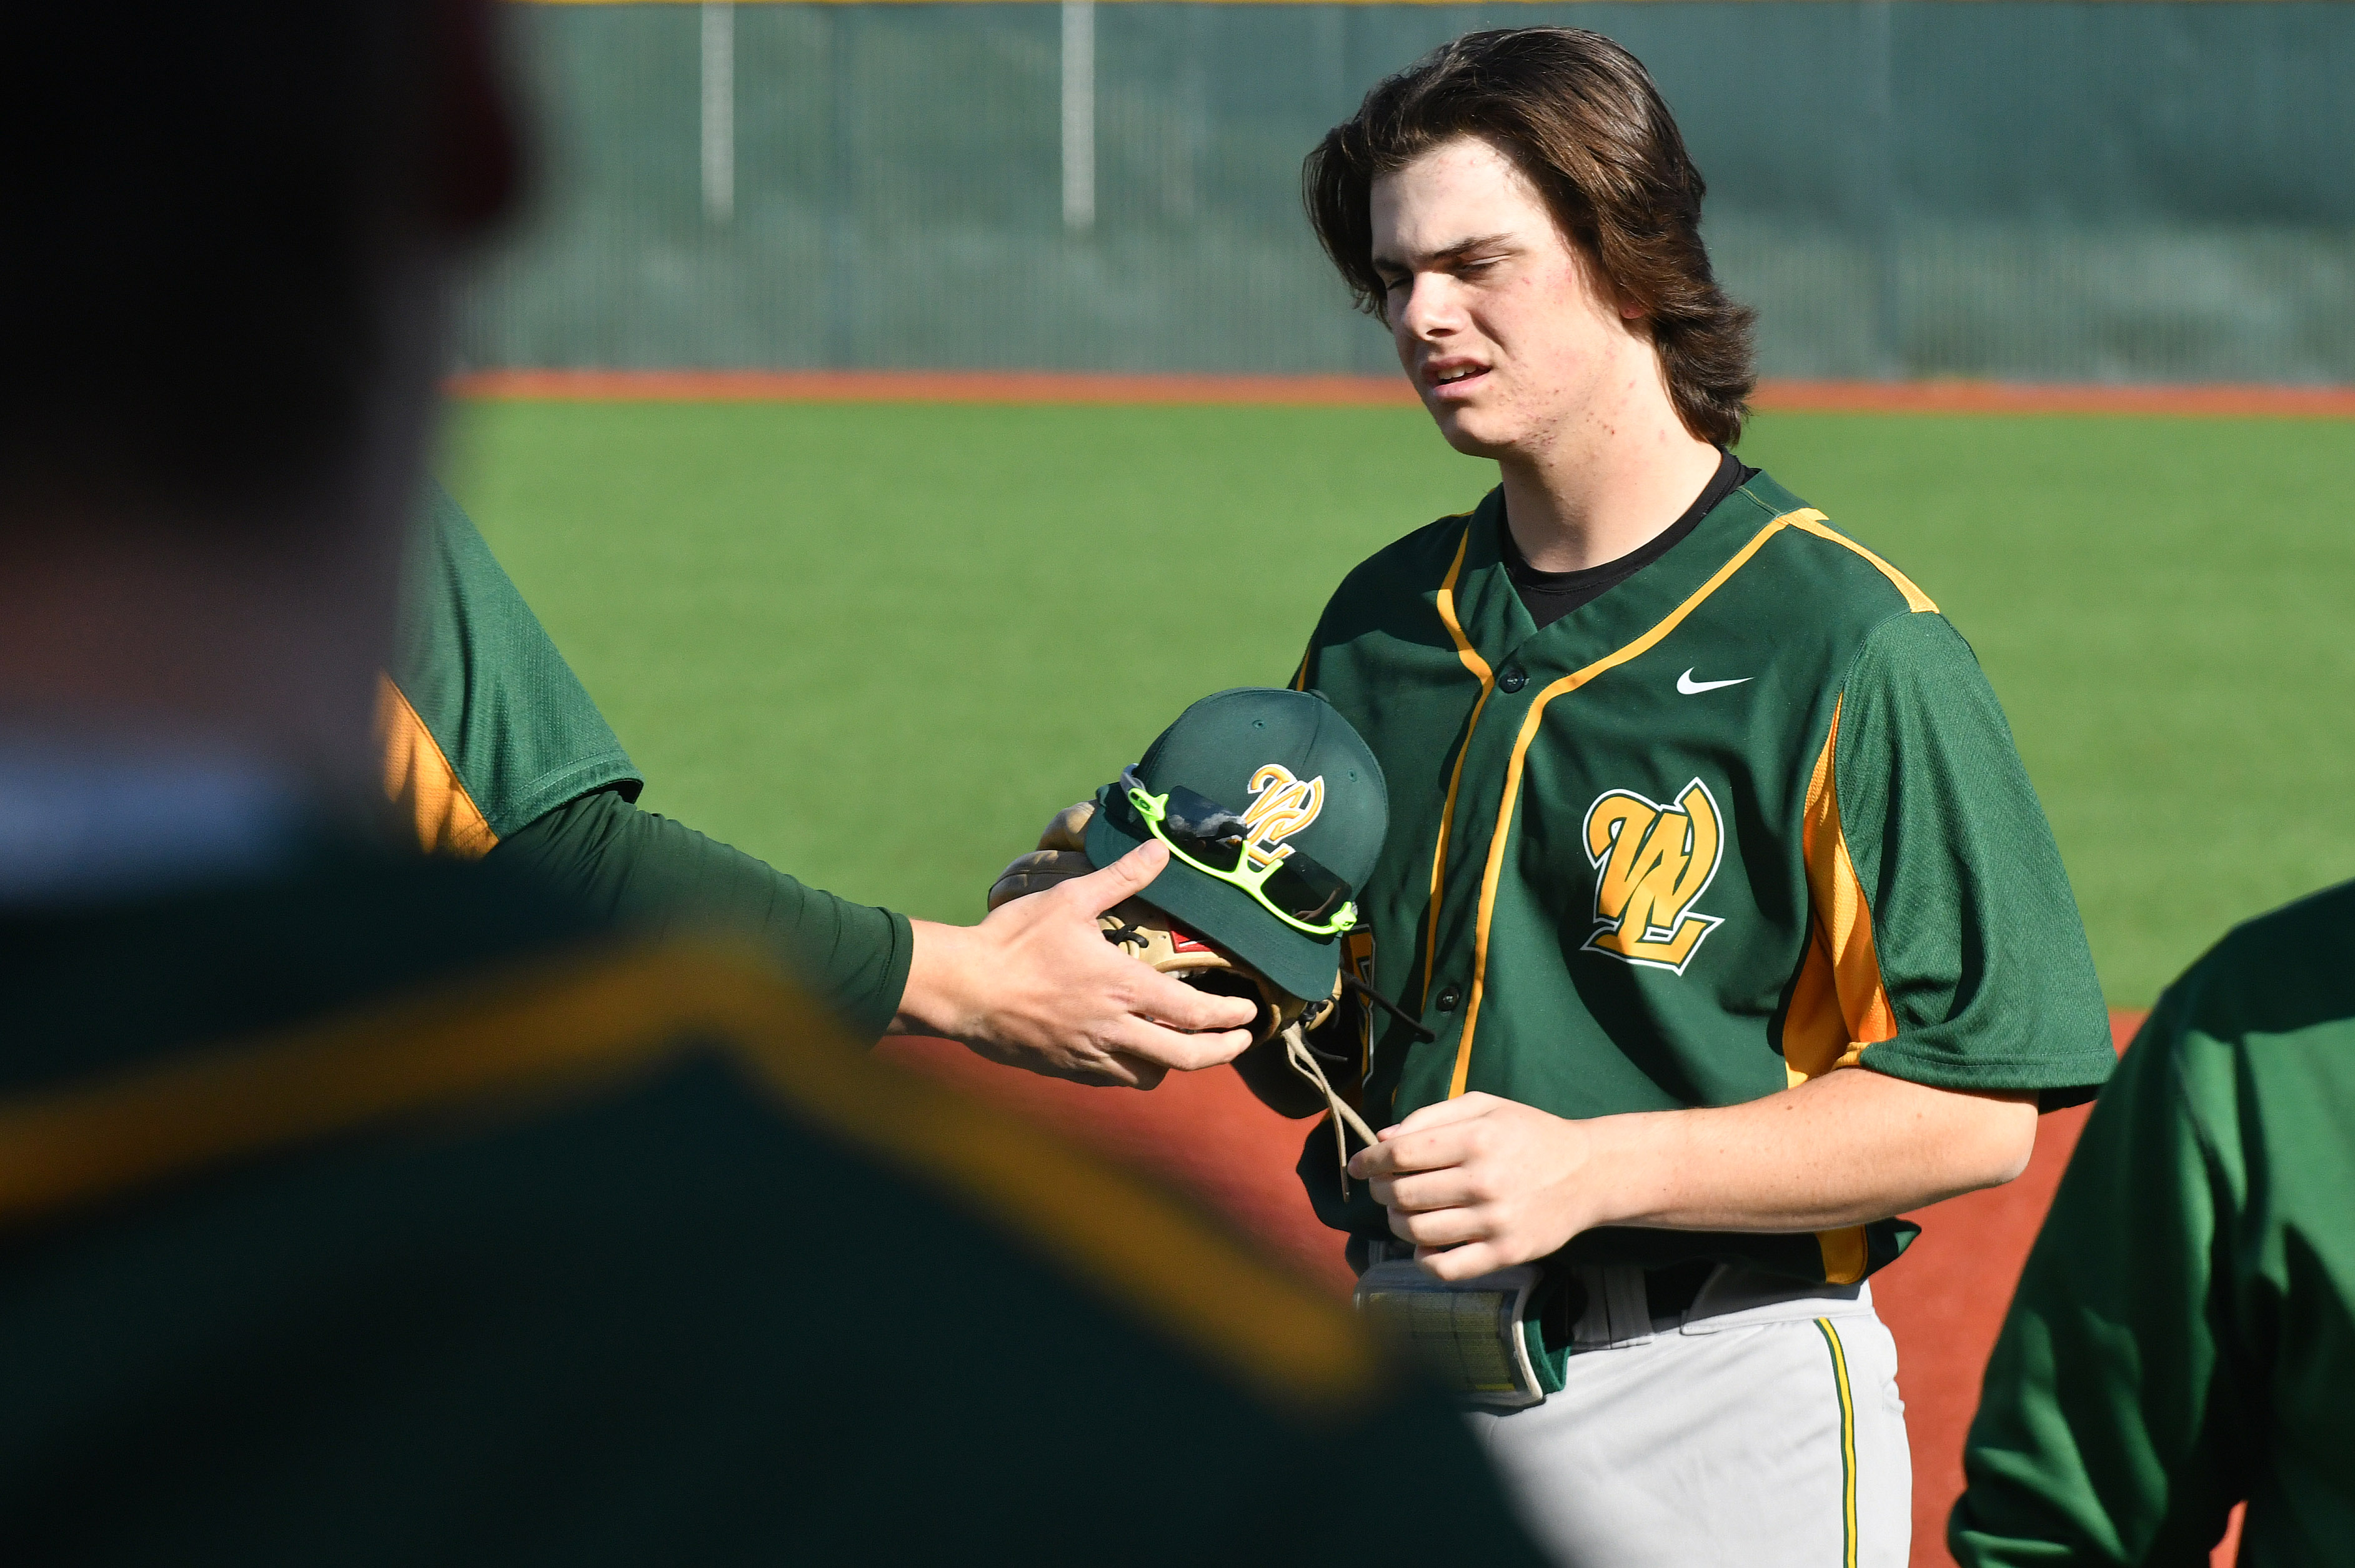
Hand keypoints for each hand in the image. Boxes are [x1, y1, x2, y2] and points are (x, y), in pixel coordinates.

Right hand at [893, 838, 1258, 1087]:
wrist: (962, 990)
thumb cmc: (1014, 941)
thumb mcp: (1070, 899)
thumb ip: (1122, 877)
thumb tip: (1161, 847)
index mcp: (1122, 988)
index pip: (1195, 1014)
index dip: (1231, 1017)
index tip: (1250, 1013)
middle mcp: (1114, 1030)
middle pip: (1188, 1059)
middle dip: (1223, 1051)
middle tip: (1241, 1040)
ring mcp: (1089, 1056)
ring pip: (1151, 1075)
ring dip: (1176, 1063)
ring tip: (1185, 1044)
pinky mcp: (1066, 1069)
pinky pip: (1113, 1079)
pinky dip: (1134, 1069)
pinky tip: (1131, 1051)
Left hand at [1349, 1093, 1600, 1279]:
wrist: (1588, 1174)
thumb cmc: (1529, 1134)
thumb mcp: (1484, 1106)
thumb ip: (1430, 1116)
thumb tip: (1382, 1139)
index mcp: (1477, 1139)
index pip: (1401, 1154)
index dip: (1368, 1160)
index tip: (1357, 1165)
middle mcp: (1485, 1181)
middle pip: (1403, 1194)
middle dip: (1380, 1190)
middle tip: (1382, 1187)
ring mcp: (1495, 1222)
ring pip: (1416, 1231)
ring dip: (1396, 1222)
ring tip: (1403, 1212)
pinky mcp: (1506, 1254)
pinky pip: (1446, 1268)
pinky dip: (1423, 1258)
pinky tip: (1424, 1243)